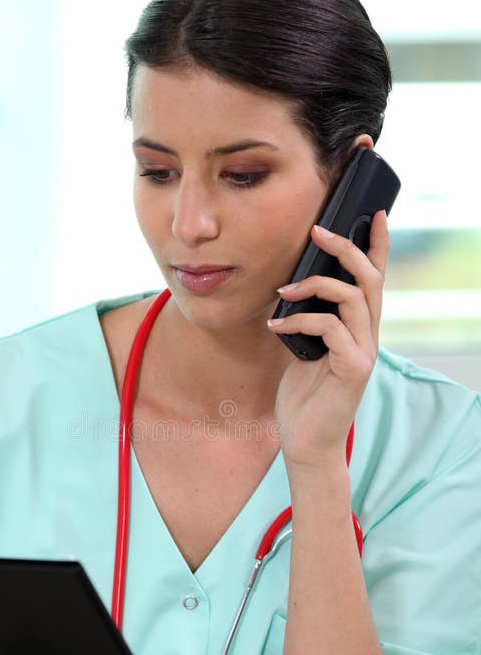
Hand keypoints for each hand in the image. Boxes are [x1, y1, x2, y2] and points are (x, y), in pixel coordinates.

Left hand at [268, 210, 388, 468]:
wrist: (306, 441)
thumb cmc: (304, 396)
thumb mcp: (303, 348)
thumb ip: (310, 320)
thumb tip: (292, 288)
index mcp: (358, 328)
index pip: (375, 279)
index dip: (377, 245)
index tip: (375, 212)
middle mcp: (367, 336)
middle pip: (370, 279)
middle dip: (346, 248)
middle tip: (318, 231)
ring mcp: (364, 352)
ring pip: (354, 298)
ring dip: (316, 284)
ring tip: (284, 289)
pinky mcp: (354, 369)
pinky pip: (331, 329)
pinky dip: (301, 320)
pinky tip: (277, 325)